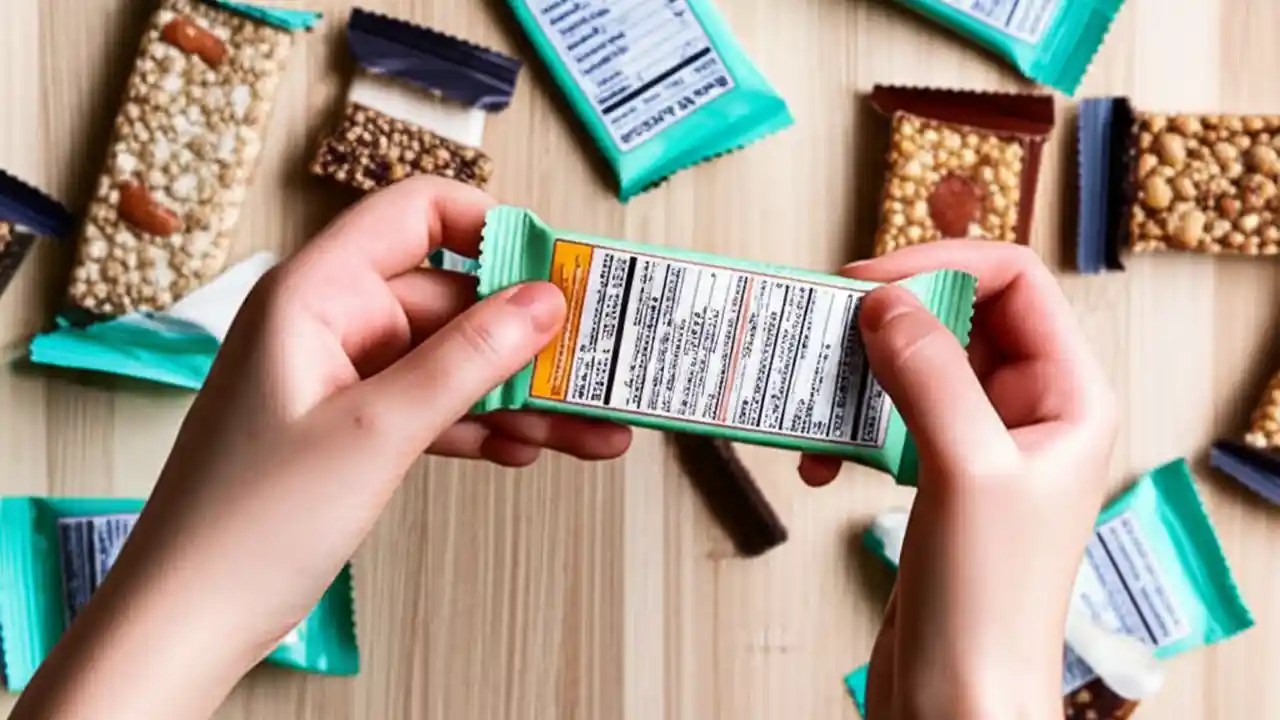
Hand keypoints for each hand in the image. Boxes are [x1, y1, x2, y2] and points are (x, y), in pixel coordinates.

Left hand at [14, 177, 630, 718]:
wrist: (190, 618)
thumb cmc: (248, 523)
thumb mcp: (377, 431)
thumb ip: (466, 360)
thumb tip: (541, 302)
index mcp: (316, 293)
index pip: (417, 215)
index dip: (493, 230)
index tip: (558, 268)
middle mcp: (331, 322)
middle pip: (452, 300)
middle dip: (528, 338)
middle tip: (597, 365)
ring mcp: (343, 378)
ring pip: (452, 363)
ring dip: (520, 394)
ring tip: (591, 427)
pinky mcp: (353, 427)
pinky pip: (434, 407)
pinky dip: (482, 426)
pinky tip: (533, 448)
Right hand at [800, 243, 1116, 717]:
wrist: (957, 699)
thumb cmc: (989, 605)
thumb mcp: (966, 471)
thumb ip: (929, 374)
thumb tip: (886, 301)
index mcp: (1069, 396)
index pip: (1014, 282)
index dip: (941, 267)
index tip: (868, 282)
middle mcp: (1030, 411)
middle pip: (958, 317)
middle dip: (889, 318)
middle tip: (828, 327)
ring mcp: (981, 445)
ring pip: (915, 366)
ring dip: (858, 375)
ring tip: (816, 398)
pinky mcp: (938, 478)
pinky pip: (889, 419)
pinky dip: (848, 428)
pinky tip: (819, 461)